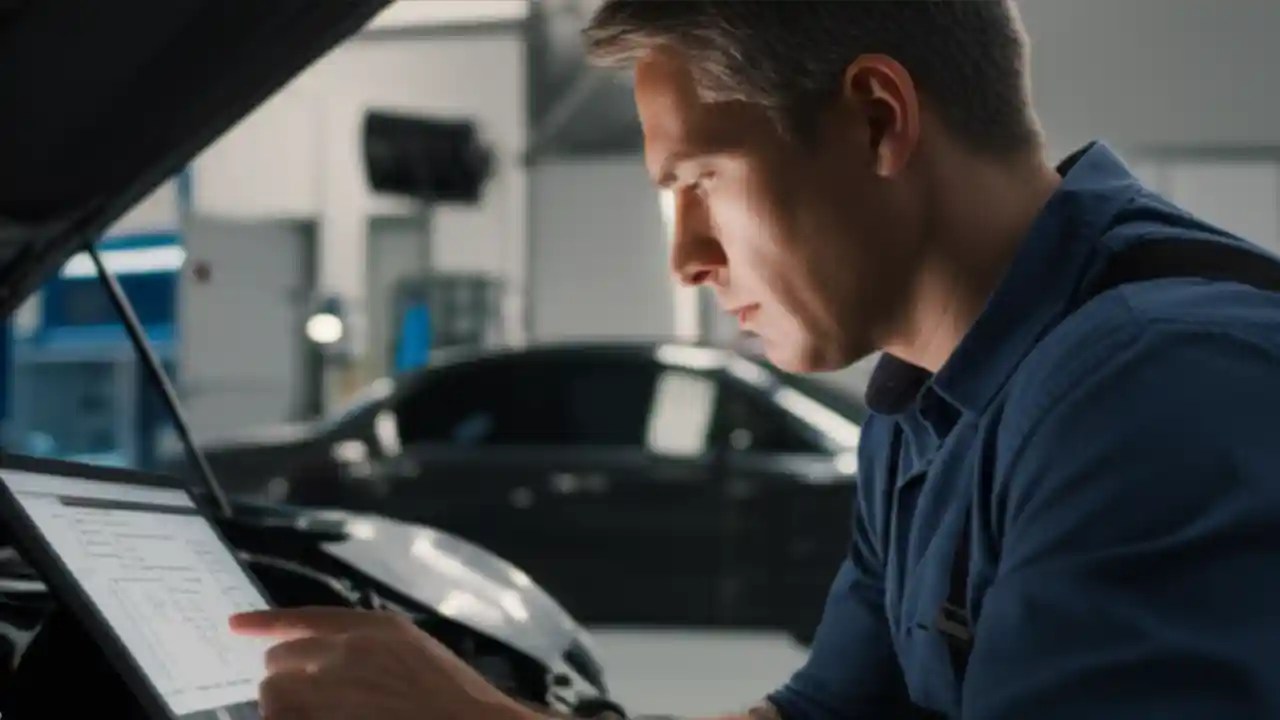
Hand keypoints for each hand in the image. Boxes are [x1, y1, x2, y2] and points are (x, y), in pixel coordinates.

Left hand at [229, 606, 540, 719]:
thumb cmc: (456, 702)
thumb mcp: (417, 656)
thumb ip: (372, 651)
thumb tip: (324, 660)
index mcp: (378, 629)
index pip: (307, 617)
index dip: (266, 622)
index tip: (234, 625)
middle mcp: (350, 651)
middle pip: (281, 659)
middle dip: (286, 681)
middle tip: (307, 702)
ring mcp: (335, 689)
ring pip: (274, 695)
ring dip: (284, 709)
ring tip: (314, 715)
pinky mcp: (323, 718)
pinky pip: (281, 718)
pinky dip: (288, 719)